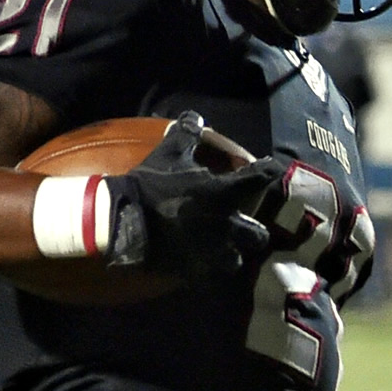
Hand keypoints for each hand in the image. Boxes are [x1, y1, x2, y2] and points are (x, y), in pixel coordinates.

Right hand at [105, 112, 282, 280]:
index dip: (268, 171)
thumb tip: (196, 115)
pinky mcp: (193, 269)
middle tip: (245, 225)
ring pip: (236, 260)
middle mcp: (225, 224)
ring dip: (232, 254)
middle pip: (258, 235)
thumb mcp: (168, 152)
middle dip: (254, 231)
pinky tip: (201, 264)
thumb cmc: (149, 183)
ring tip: (225, 250)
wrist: (121, 219)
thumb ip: (186, 133)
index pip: (260, 178)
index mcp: (223, 193)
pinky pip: (208, 276)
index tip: (270, 169)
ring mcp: (210, 250)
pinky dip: (207, 270)